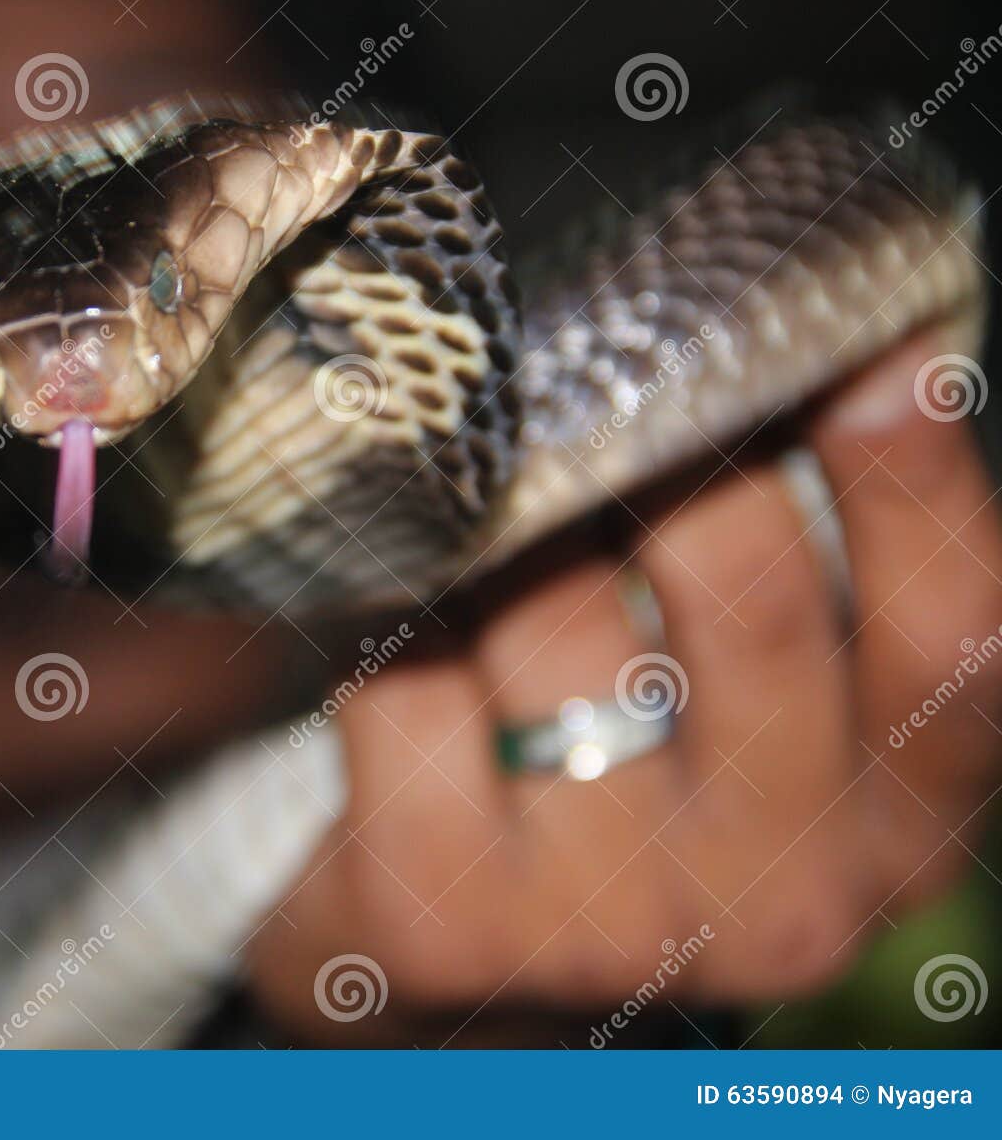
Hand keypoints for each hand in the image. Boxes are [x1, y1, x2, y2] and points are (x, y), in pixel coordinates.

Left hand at [247, 331, 1001, 1044]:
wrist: (463, 973)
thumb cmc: (619, 799)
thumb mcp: (756, 721)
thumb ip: (802, 585)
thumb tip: (830, 357)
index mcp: (892, 825)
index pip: (956, 633)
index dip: (915, 477)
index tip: (865, 353)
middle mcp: (780, 894)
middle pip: (745, 599)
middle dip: (659, 458)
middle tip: (589, 389)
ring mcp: (610, 922)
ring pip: (551, 626)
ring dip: (498, 538)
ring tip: (472, 507)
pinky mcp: (448, 920)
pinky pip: (404, 683)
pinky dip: (384, 625)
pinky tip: (383, 614)